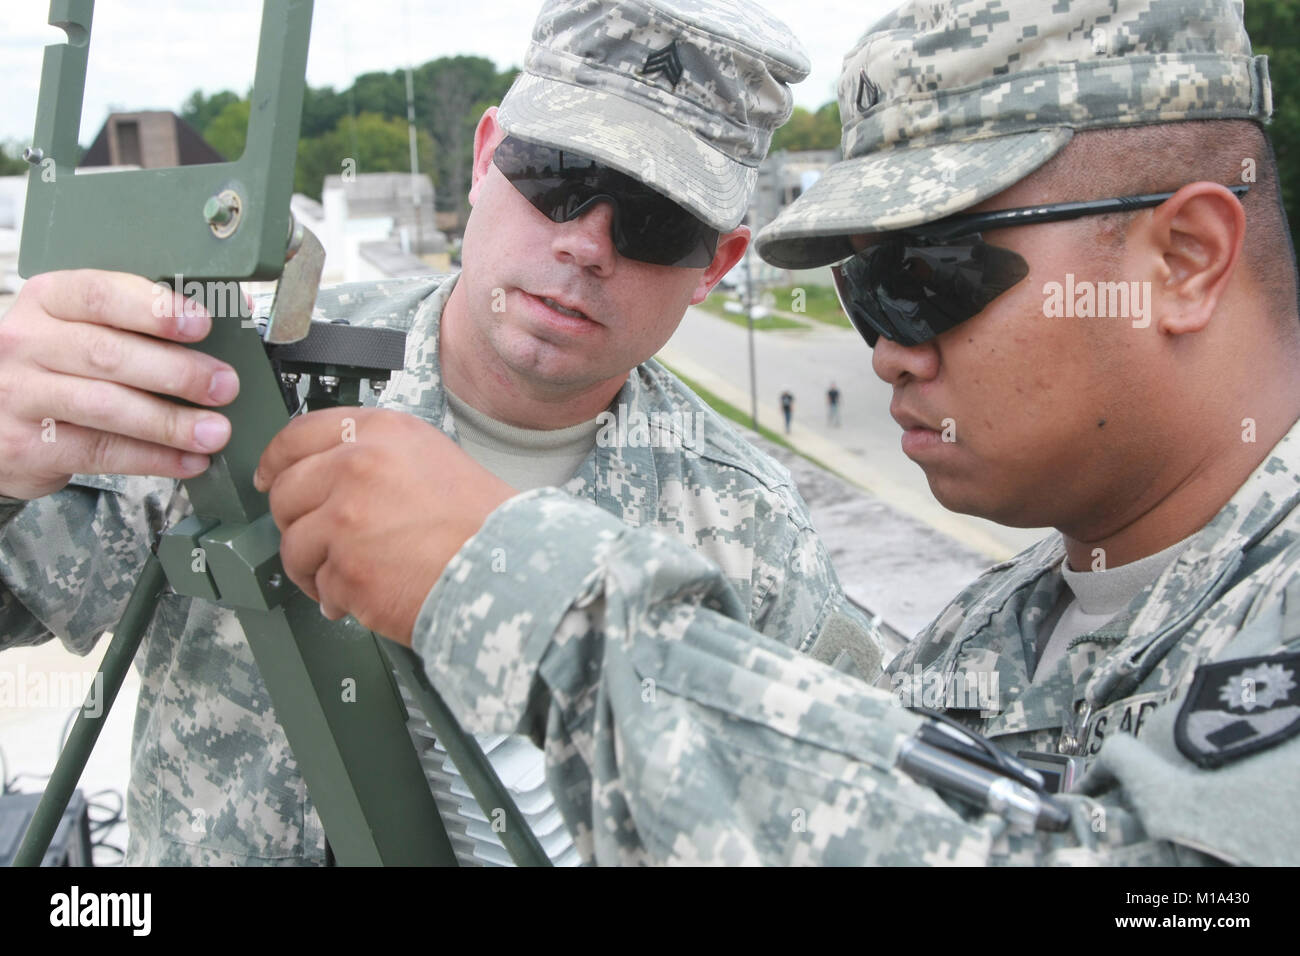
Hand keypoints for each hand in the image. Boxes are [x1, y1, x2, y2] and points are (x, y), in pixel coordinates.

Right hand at [0, 270, 240, 499]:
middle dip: (177, 372)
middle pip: (108, 354)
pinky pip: (100, 452)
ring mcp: (20, 395)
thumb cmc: (55, 364)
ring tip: (215, 432)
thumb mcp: (79, 328)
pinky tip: (189, 460)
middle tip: (224, 386)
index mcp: (47, 300)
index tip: (202, 324)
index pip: (99, 295)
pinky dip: (153, 458)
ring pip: (106, 407)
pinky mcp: (26, 446)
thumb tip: (228, 314)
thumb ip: (138, 322)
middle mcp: (26, 343)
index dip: (155, 310)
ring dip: (170, 422)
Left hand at [254, 407, 516, 643]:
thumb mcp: (431, 459)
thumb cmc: (482, 524)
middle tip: (323, 542)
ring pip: (293, 545)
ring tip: (350, 576)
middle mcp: (358, 467)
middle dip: (298, 523)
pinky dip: (339, 597)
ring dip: (315, 567)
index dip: (276, 461)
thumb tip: (322, 478)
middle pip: (286, 493)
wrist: (509, 570)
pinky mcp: (346, 570)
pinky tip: (371, 593)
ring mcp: (347, 520)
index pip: (298, 436)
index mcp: (381, 433)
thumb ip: (374, 458)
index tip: (270, 478)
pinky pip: (320, 586)